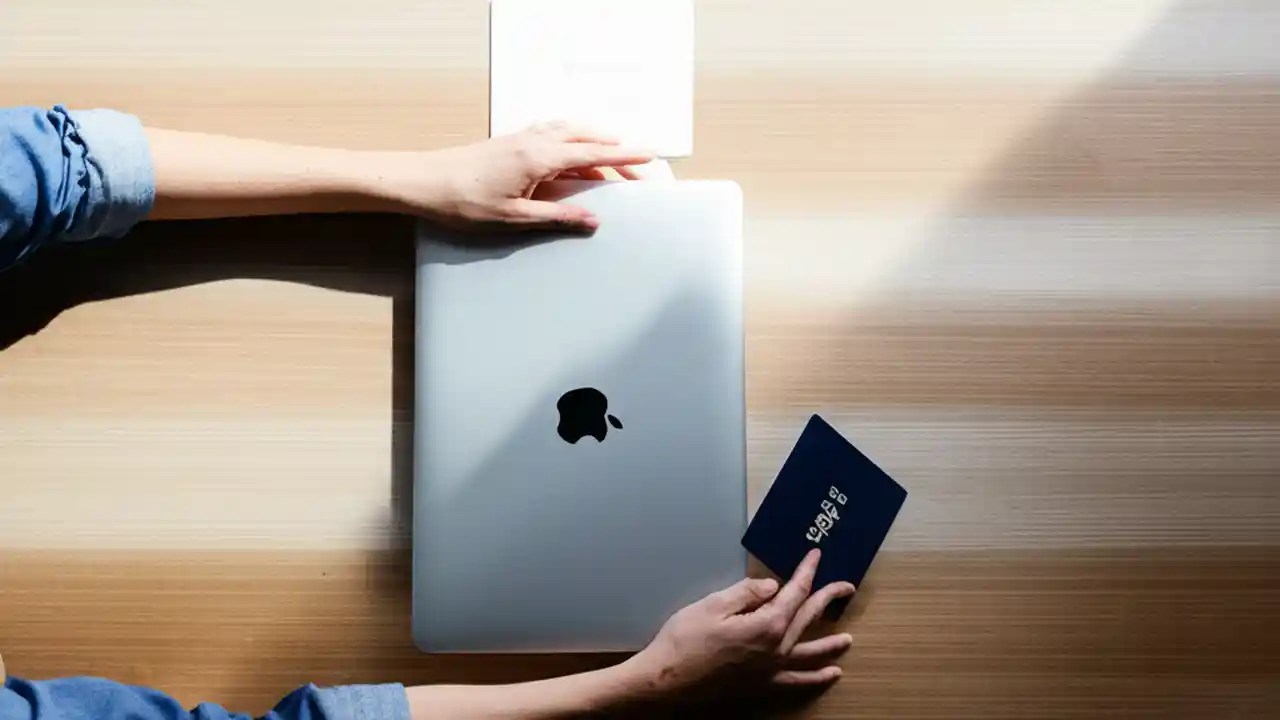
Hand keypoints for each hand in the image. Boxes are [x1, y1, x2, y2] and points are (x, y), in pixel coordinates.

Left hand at [374, 121, 653, 231]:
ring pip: (569, 131)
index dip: (625, 156)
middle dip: (616, 150)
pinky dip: (571, 137)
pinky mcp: (509, 141)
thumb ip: (558, 216)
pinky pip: (551, 131)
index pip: (593, 153)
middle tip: (639, 165)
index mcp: (540, 158)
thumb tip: (593, 220)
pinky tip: (571, 149)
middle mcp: (534, 140)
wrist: (423, 182)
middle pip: (587, 139)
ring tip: (613, 154)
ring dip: (594, 140)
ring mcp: (521, 137)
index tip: (651, 155)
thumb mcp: (515, 218)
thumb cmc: (463, 203)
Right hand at [626, 549, 856, 699]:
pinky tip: (830, 675)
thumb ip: (747, 593)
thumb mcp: (713, 604)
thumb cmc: (685, 640)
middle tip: (845, 586)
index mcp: (766, 624)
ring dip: (831, 645)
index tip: (815, 557)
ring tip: (848, 640)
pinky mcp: (761, 685)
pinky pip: (797, 682)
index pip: (794, 592)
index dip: (806, 572)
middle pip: (808, 619)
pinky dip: (816, 678)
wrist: (667, 679)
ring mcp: (771, 670)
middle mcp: (776, 649)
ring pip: (810, 654)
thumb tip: (773, 585)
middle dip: (827, 599)